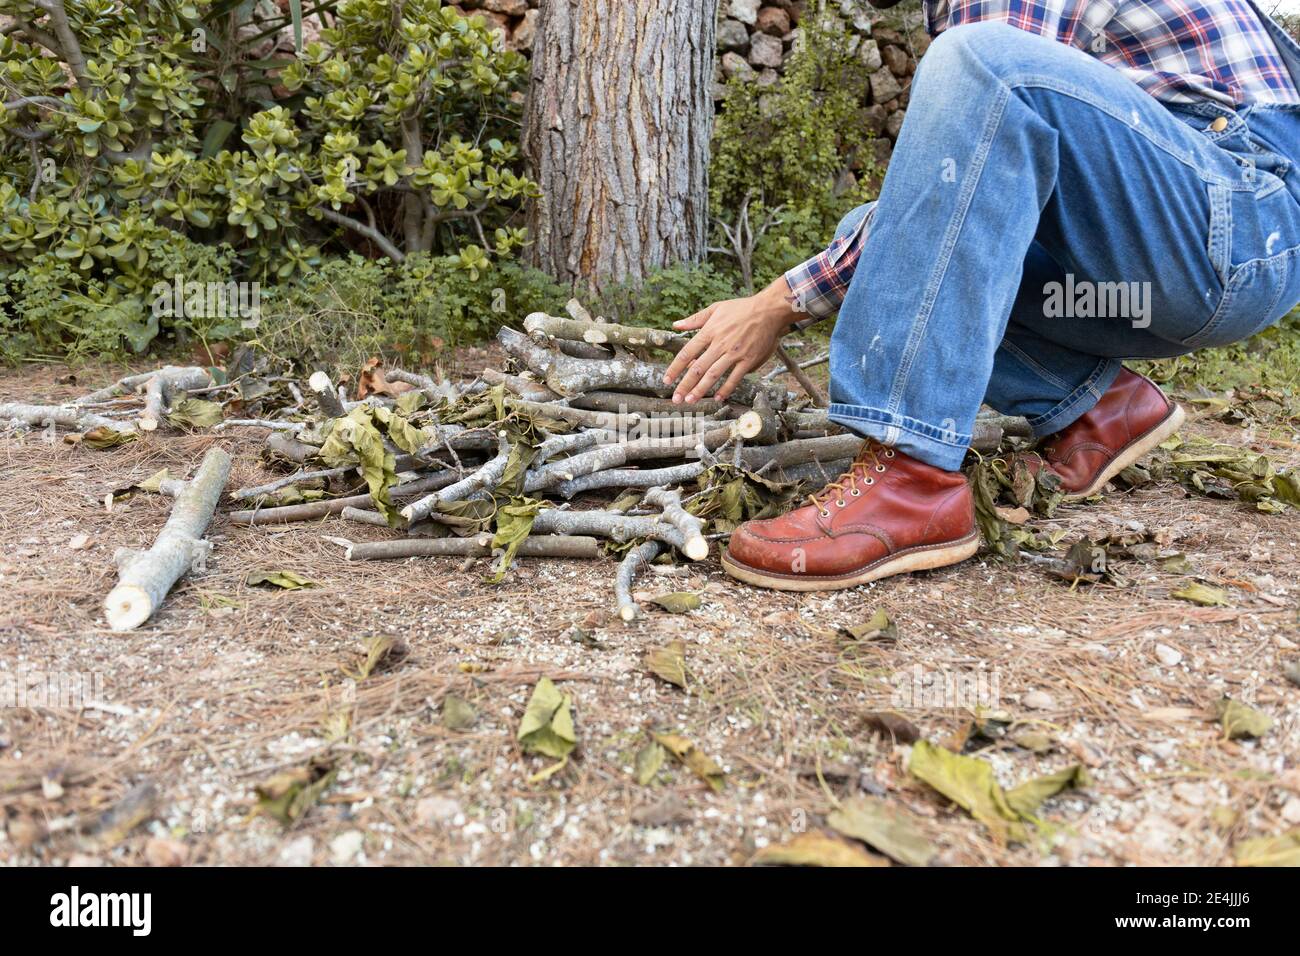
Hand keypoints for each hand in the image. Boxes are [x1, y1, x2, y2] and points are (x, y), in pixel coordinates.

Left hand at [662, 277, 797, 402]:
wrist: (769, 310)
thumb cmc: (742, 308)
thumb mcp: (716, 308)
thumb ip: (695, 319)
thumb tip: (675, 325)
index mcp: (710, 331)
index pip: (686, 353)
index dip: (675, 368)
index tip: (667, 380)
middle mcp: (720, 344)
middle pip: (697, 368)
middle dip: (684, 385)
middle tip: (676, 398)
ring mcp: (735, 353)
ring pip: (713, 375)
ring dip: (700, 389)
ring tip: (690, 400)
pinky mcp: (749, 360)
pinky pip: (735, 378)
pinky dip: (725, 389)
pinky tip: (717, 397)